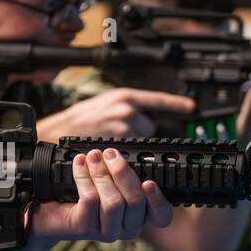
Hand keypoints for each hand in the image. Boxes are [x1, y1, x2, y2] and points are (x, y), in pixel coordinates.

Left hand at [25, 148, 172, 247]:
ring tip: (92, 157)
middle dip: (123, 173)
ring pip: (114, 202)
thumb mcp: (108, 182)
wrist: (48, 214)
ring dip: (102, 174)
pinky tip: (79, 163)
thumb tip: (126, 153)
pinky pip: (91, 200)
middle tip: (110, 154)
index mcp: (138, 217)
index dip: (158, 200)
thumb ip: (122, 173)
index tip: (149, 181)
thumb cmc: (80, 195)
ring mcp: (107, 231)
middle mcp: (126, 228)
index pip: (161, 217)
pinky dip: (84, 177)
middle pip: (136, 202)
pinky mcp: (86, 228)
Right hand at [36, 88, 195, 141]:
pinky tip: (111, 150)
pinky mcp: (119, 141)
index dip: (177, 104)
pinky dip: (125, 154)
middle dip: (140, 132)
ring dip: (132, 145)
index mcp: (124, 96)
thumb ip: (124, 107)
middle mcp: (127, 108)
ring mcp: (124, 125)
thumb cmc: (78, 120)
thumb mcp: (104, 104)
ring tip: (112, 142)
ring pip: (142, 141)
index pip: (158, 99)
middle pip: (150, 126)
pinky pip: (133, 152)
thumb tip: (140, 117)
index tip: (192, 107)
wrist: (59, 132)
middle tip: (120, 135)